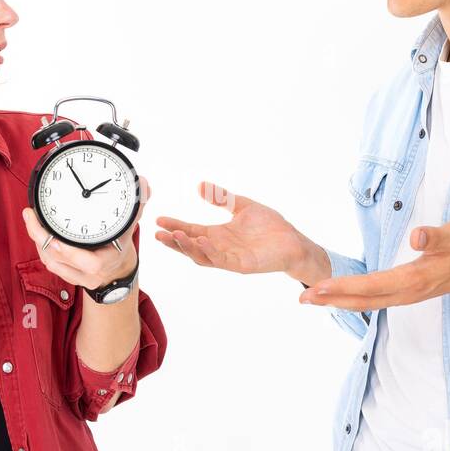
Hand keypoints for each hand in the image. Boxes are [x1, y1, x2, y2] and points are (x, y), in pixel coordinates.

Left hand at [21, 175, 151, 288]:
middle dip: (41, 238)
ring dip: (38, 241)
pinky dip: (41, 247)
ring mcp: (77, 276)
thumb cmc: (120, 246)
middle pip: (60, 260)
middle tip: (31, 215)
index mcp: (107, 260)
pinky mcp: (67, 274)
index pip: (90, 263)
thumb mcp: (130, 226)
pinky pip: (49, 263)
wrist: (117, 271)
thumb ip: (137, 204)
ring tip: (30, 219)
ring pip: (51, 262)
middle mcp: (90, 273)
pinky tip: (36, 231)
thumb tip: (144, 184)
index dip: (70, 252)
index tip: (55, 237)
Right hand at [153, 181, 314, 276]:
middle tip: (158, 234)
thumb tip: (200, 186)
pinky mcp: (241, 264)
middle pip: (190, 246)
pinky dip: (210, 252)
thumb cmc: (269, 225)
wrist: (292, 240)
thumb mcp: (242, 206)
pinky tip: (203, 241)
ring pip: (202, 256)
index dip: (175, 226)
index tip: (159, 220)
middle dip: (174, 241)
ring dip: (188, 247)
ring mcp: (229, 257)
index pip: (191, 230)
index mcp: (218, 234)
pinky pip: (221, 260)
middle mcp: (219, 247)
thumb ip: (221, 198)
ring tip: (176, 236)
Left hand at [297, 221, 449, 309]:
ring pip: (365, 304)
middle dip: (331, 300)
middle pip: (362, 300)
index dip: (344, 287)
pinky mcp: (403, 294)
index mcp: (413, 279)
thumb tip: (417, 236)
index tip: (319, 287)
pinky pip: (372, 301)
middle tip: (302, 298)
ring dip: (337, 302)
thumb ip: (435, 237)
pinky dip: (350, 300)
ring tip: (311, 299)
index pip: (371, 286)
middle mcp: (405, 293)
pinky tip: (336, 297)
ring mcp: (404, 296)